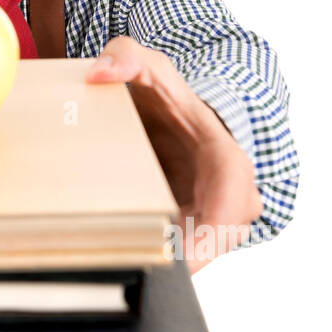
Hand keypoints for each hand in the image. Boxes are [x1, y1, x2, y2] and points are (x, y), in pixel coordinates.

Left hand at [85, 36, 261, 274]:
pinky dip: (154, 266)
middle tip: (134, 272)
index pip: (233, 200)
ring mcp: (212, 221)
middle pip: (215, 242)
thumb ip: (125, 57)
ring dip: (164, 268)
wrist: (173, 119)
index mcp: (226, 159)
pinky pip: (178, 260)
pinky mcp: (191, 235)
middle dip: (181, 262)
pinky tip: (120, 268)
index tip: (182, 260)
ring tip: (120, 274)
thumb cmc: (167, 98)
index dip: (212, 234)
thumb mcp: (149, 67)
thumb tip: (98, 73)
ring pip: (196, 258)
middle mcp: (230, 197)